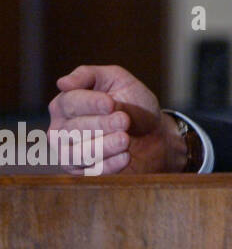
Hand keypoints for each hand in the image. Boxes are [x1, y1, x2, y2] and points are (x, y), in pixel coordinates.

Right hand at [47, 65, 188, 174]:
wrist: (154, 131)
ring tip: (125, 139)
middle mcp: (61, 129)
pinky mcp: (85, 172)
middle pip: (73, 129)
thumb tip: (62, 83)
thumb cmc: (132, 103)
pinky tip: (126, 156)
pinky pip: (91, 172)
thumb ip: (89, 75)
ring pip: (77, 153)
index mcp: (65, 103)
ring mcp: (69, 153)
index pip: (70, 103)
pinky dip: (109, 165)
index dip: (90, 103)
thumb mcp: (116, 79)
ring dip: (103, 146)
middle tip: (124, 120)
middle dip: (101, 124)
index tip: (111, 104)